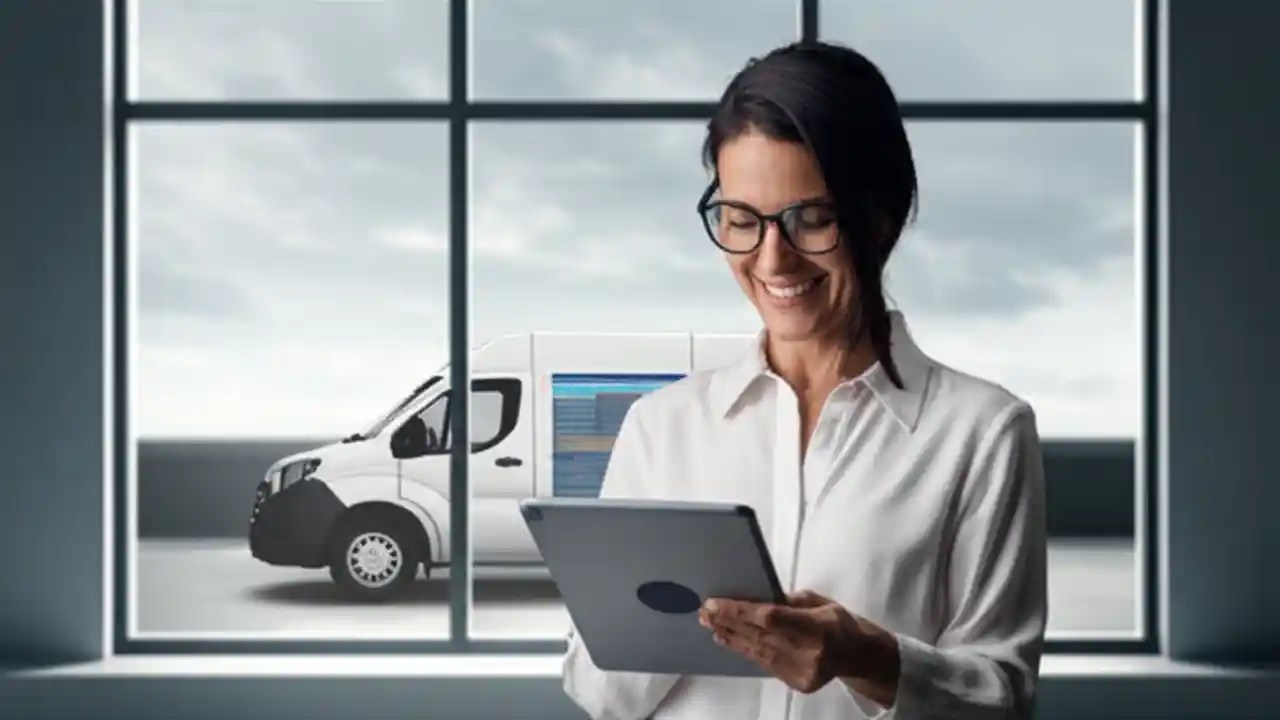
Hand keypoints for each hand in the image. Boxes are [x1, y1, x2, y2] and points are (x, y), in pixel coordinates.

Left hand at [698, 589, 875, 693]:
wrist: (860, 656)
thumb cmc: (839, 623)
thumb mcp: (821, 602)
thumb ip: (793, 600)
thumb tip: (760, 596)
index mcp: (818, 627)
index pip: (770, 618)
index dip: (739, 611)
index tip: (715, 603)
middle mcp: (809, 652)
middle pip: (759, 636)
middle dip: (728, 622)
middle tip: (705, 612)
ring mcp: (801, 671)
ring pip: (757, 652)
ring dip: (731, 637)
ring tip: (711, 625)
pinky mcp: (796, 683)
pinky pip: (764, 663)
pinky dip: (745, 650)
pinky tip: (728, 640)